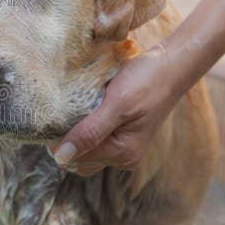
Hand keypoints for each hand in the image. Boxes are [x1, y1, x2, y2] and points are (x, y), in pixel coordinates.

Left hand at [51, 45, 176, 175]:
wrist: (171, 65)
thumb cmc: (147, 81)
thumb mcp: (116, 104)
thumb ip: (90, 132)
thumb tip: (61, 158)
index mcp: (122, 154)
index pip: (75, 157)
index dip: (60, 139)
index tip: (53, 114)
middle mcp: (123, 158)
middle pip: (79, 158)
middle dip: (67, 138)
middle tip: (61, 111)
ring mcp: (123, 148)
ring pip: (85, 149)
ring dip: (75, 132)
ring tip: (75, 109)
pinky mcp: (121, 135)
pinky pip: (95, 139)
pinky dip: (85, 127)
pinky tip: (86, 109)